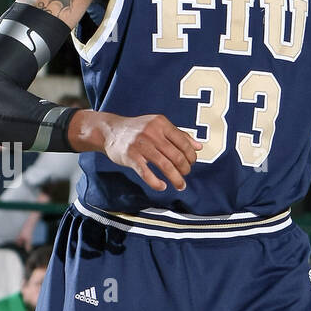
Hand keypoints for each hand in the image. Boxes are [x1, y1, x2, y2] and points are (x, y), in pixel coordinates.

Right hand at [70, 110, 199, 191]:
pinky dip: (156, 182)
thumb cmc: (138, 130)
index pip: (183, 142)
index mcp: (161, 123)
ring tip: (181, 185)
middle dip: (185, 168)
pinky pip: (146, 173)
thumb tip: (199, 147)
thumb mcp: (158, 126)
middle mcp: (152, 132)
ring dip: (176, 178)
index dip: (191, 156)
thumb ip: (179, 135)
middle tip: (185, 175)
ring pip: (165, 165)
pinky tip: (162, 186)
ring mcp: (141, 145)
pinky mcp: (130, 157)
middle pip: (176, 155)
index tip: (191, 163)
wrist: (110, 130)